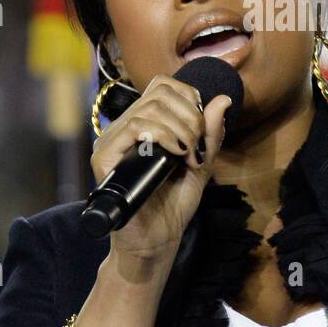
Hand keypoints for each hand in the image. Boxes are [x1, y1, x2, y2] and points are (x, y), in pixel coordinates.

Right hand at [90, 74, 232, 260]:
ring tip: (188, 155)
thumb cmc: (174, 204)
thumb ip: (210, 133)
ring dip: (180, 129)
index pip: (162, 86)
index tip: (201, 128)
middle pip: (159, 94)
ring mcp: (111, 142)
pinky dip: (161, 135)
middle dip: (189, 117)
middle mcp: (123, 128)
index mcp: (142, 124)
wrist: (158, 239)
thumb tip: (223, 100)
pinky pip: (132, 128)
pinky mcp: (104, 159)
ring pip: (148, 108)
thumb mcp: (201, 163)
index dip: (188, 98)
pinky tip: (175, 154)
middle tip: (197, 147)